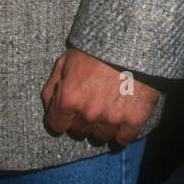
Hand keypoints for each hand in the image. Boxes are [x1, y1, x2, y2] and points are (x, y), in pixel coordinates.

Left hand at [41, 47, 160, 145]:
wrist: (131, 43)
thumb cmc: (95, 49)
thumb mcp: (65, 61)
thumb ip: (53, 87)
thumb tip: (49, 107)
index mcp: (68, 98)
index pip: (57, 125)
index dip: (61, 117)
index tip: (68, 111)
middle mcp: (88, 113)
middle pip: (78, 132)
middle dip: (81, 120)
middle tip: (89, 105)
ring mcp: (111, 119)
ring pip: (100, 137)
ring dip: (100, 127)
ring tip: (106, 110)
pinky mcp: (133, 120)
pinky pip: (122, 140)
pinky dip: (120, 134)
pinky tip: (119, 122)